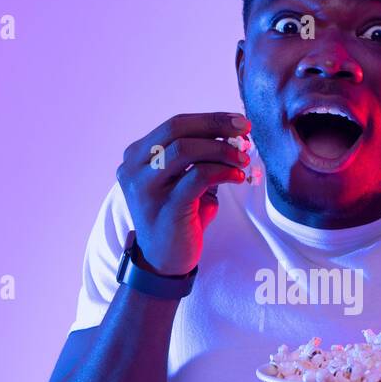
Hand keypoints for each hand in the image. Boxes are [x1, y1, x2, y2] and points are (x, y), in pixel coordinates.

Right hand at [116, 112, 250, 275]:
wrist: (164, 262)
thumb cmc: (178, 218)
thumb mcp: (183, 181)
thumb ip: (199, 157)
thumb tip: (233, 134)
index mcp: (136, 156)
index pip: (175, 125)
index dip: (209, 119)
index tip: (238, 122)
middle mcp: (134, 169)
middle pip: (176, 130)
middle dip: (216, 126)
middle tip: (246, 132)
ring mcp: (146, 188)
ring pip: (185, 150)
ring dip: (221, 150)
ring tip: (243, 159)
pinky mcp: (165, 207)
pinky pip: (198, 177)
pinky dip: (223, 171)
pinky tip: (238, 176)